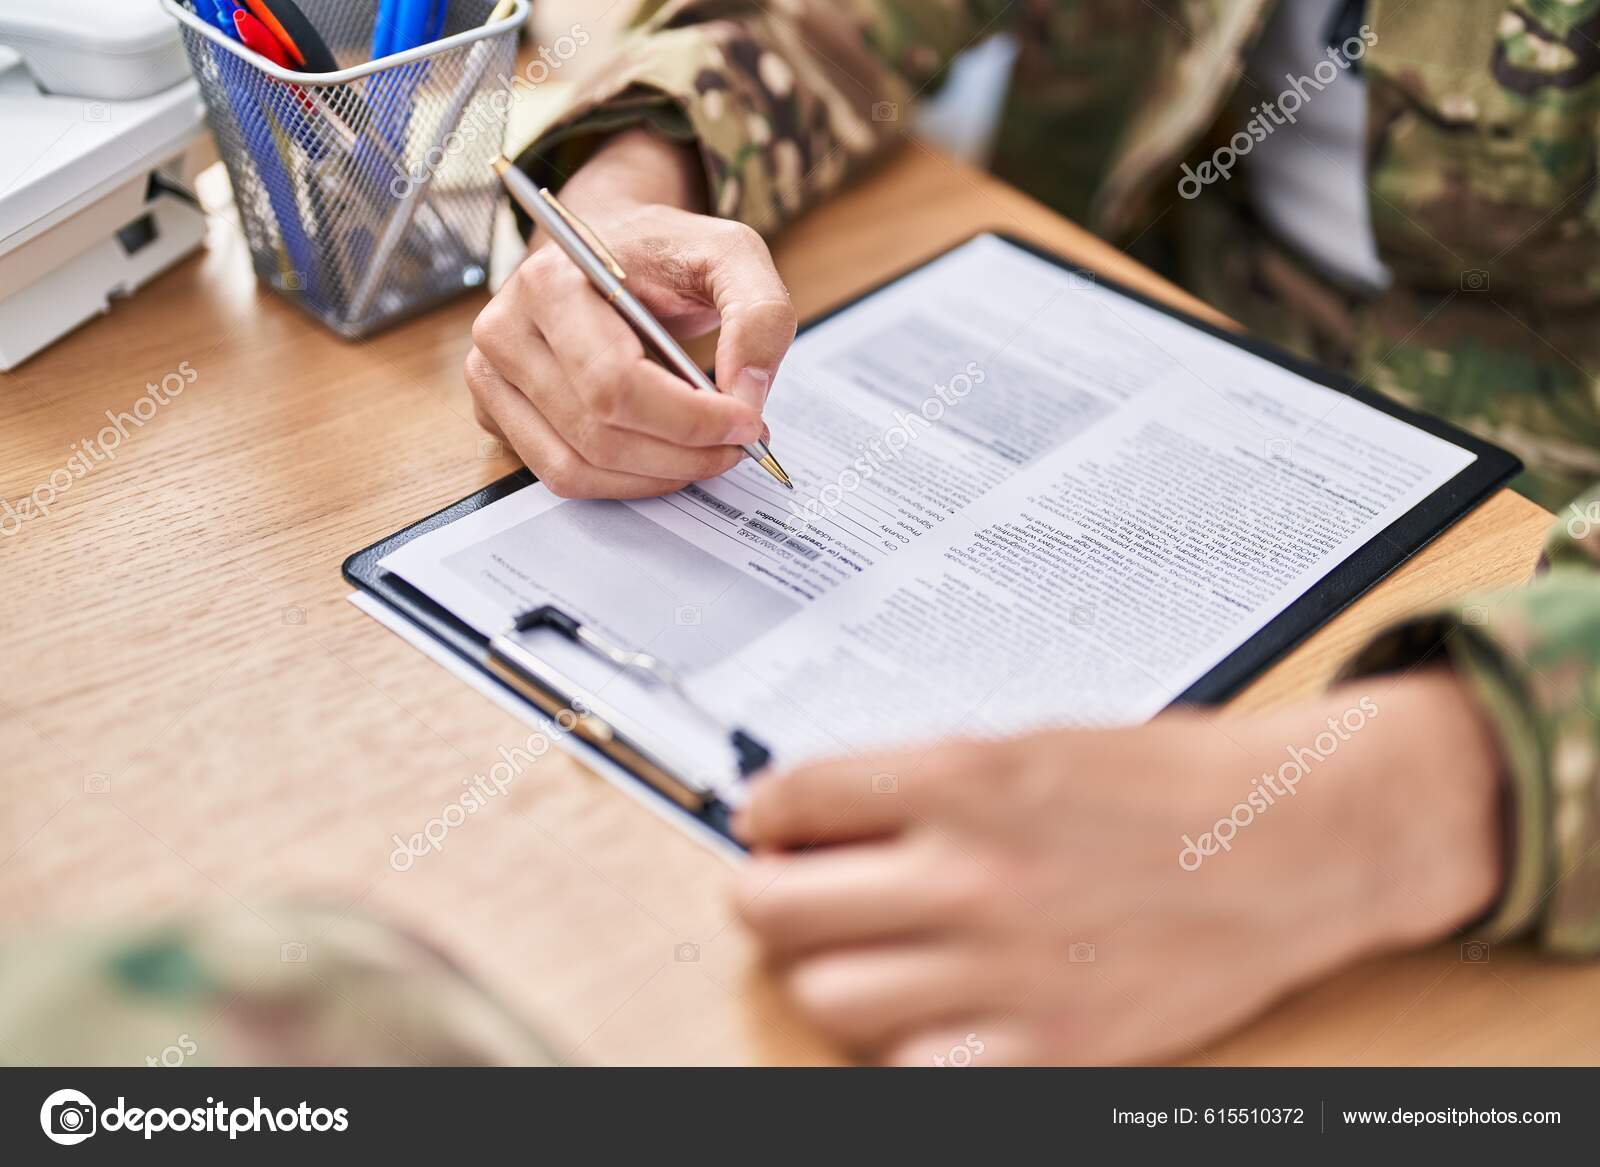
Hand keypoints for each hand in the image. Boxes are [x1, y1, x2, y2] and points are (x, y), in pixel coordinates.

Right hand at [467, 130, 796, 497]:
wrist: (606, 251)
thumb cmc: (661, 253)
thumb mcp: (730, 253)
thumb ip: (759, 313)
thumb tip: (748, 396)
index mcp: (550, 282)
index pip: (615, 384)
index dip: (690, 419)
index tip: (747, 422)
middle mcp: (505, 331)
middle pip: (599, 433)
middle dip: (683, 453)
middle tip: (738, 444)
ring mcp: (492, 378)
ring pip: (577, 469)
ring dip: (657, 476)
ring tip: (707, 452)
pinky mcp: (499, 414)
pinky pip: (563, 476)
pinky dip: (625, 482)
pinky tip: (665, 457)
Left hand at [731, 673, 1504, 1064]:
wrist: (1293, 839)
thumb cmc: (1172, 784)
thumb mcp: (1031, 742)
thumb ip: (919, 781)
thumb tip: (820, 810)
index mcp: (964, 777)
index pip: (792, 797)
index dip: (768, 810)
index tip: (774, 823)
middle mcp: (972, 874)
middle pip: (778, 907)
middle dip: (770, 892)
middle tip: (790, 888)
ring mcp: (1006, 970)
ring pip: (824, 996)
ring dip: (827, 972)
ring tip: (860, 952)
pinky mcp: (1050, 1048)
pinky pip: (910, 1071)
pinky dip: (901, 1046)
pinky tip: (925, 1012)